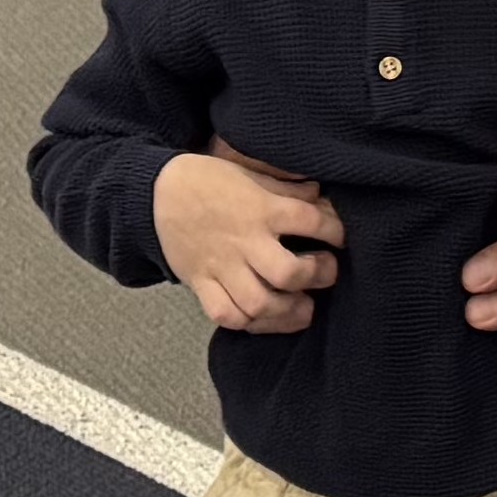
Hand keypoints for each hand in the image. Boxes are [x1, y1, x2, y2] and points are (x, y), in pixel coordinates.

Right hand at [154, 151, 343, 333]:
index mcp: (261, 208)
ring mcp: (221, 266)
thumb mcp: (251, 173)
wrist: (156, 192)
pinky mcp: (201, 283)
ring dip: (288, 312)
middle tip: (326, 272)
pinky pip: (225, 314)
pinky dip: (248, 323)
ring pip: (259, 303)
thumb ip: (286, 189)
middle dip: (316, 277)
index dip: (336, 232)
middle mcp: (244, 241)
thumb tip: (321, 195)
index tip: (340, 238)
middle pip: (288, 274)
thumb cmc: (211, 181)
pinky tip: (264, 317)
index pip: (311, 222)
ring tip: (303, 307)